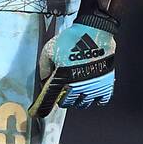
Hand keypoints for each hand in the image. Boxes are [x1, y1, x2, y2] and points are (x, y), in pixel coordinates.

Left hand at [29, 0, 124, 116]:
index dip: (41, 107)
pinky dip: (96, 100)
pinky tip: (91, 93)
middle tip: (61, 93)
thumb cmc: (71, 38)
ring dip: (77, 100)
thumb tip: (44, 80)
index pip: (49, 98)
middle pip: (66, 103)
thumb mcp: (49, 49)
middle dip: (61, 100)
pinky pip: (101, 100)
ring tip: (76, 92)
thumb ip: (44, 66)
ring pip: (83, 103)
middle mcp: (77, 85)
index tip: (37, 113)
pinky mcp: (105, 82)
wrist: (94, 30)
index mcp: (62, 77)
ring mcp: (92, 85)